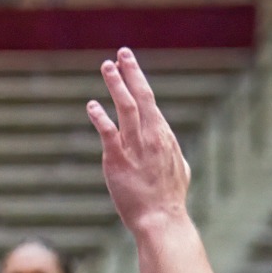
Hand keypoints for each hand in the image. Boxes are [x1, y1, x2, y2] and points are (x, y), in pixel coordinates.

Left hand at [87, 48, 191, 232]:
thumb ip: (172, 153)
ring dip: (116, 84)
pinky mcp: (118, 159)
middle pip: (141, 97)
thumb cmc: (169, 197)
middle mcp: (151, 136)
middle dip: (131, 72)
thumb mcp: (179, 169)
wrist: (162, 219)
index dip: (138, 81)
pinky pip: (108, 132)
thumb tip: (170, 145)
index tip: (128, 65)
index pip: (149, 102)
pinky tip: (92, 105)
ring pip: (126, 108)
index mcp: (164, 136)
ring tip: (106, 66)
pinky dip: (100, 117)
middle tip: (122, 53)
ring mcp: (135, 147)